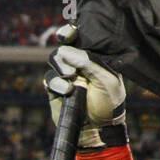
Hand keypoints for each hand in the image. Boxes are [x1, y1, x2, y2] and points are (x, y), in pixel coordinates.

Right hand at [44, 24, 126, 147]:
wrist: (100, 128)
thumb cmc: (109, 101)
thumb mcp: (107, 80)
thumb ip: (88, 63)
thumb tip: (65, 50)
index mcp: (93, 56)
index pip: (80, 38)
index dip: (71, 30)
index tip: (69, 32)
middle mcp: (78, 63)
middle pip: (63, 46)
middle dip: (64, 50)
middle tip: (68, 57)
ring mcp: (65, 75)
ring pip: (54, 60)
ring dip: (61, 65)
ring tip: (71, 75)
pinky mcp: (55, 89)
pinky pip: (49, 79)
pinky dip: (57, 83)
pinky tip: (67, 90)